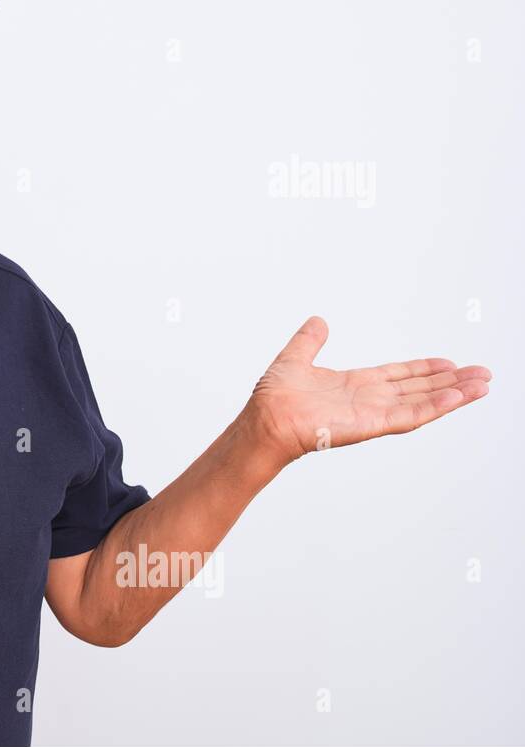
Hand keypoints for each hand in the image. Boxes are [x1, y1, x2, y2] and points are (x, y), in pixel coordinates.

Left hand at [243, 316, 491, 467]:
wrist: (265, 419)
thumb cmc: (273, 398)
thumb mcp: (294, 358)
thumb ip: (308, 341)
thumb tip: (318, 321)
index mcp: (353, 385)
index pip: (397, 376)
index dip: (423, 369)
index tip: (449, 362)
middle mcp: (367, 400)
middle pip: (418, 389)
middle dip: (450, 382)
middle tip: (481, 373)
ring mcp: (372, 414)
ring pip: (422, 402)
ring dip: (453, 394)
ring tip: (482, 385)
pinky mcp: (371, 425)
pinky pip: (410, 415)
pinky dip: (435, 407)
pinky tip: (458, 397)